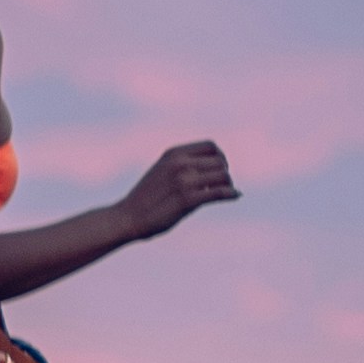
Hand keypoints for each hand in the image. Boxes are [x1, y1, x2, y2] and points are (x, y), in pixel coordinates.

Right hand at [120, 140, 238, 235]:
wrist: (128, 217)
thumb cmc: (146, 198)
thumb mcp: (162, 171)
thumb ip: (182, 165)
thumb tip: (211, 169)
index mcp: (174, 153)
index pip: (210, 146)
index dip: (220, 157)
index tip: (218, 170)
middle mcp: (180, 163)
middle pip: (220, 161)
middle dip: (225, 173)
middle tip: (220, 186)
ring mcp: (184, 180)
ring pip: (223, 175)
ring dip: (228, 185)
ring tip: (225, 193)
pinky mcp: (187, 200)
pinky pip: (219, 193)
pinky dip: (231, 194)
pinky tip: (235, 196)